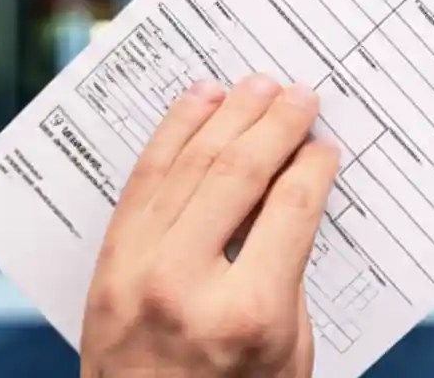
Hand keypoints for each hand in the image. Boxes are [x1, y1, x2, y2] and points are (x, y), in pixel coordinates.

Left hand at [80, 74, 340, 376]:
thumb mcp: (291, 346)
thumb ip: (290, 268)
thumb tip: (296, 188)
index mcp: (249, 311)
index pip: (291, 206)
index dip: (313, 164)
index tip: (325, 144)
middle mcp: (188, 283)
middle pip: (240, 174)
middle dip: (276, 125)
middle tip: (300, 96)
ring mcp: (138, 271)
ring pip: (189, 166)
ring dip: (227, 117)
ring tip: (256, 86)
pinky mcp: (108, 265)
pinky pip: (143, 182)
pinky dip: (171, 136)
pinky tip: (198, 106)